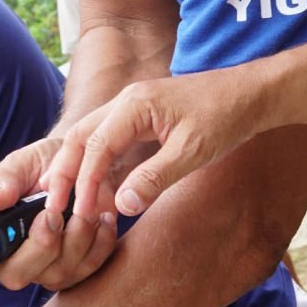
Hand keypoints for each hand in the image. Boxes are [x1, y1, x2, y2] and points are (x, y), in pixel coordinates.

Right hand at [0, 135, 117, 291]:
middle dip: (39, 246)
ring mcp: (45, 268)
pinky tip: (102, 218)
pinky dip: (99, 242)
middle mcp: (13, 256)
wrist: (86, 166)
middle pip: (15, 275)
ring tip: (85, 206)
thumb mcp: (22, 163)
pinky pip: (88, 268)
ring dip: (76, 237)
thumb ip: (5, 180)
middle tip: (52, 213)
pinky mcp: (77, 270)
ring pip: (57, 273)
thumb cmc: (44, 166)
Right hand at [41, 68, 256, 222]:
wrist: (252, 94)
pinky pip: (110, 142)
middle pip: (80, 138)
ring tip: (77, 206)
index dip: (83, 182)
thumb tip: (120, 205)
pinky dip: (101, 167)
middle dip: (65, 173)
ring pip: (92, 140)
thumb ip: (155, 178)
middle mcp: (126, 103)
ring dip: (81, 171)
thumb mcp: (192, 152)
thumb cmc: (226, 117)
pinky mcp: (143, 119)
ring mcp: (132, 109)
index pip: (94, 146)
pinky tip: (102, 191)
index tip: (78, 212)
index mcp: (134, 106)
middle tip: (54, 207)